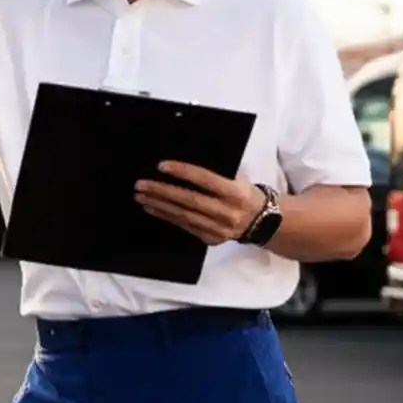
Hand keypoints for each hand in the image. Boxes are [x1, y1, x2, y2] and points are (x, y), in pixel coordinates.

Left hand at [133, 161, 265, 245]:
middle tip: (140, 184)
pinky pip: (184, 226)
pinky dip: (165, 216)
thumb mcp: (237, 178)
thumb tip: (182, 163)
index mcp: (235, 192)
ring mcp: (218, 228)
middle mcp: (227, 211)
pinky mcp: (210, 238)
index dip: (183, 172)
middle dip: (162, 191)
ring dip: (158, 204)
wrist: (262, 221)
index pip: (205, 180)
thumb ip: (216, 172)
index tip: (161, 166)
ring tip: (140, 196)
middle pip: (189, 200)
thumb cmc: (244, 192)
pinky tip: (151, 208)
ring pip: (183, 215)